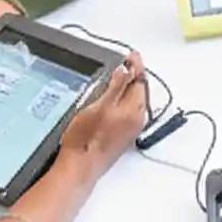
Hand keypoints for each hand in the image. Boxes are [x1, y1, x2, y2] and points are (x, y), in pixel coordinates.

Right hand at [60, 51, 147, 173]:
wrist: (80, 166)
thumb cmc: (86, 138)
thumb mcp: (98, 105)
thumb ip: (115, 86)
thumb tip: (126, 70)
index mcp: (134, 109)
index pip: (140, 80)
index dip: (136, 65)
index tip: (131, 55)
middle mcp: (136, 119)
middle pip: (139, 90)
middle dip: (134, 75)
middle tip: (127, 62)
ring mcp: (130, 128)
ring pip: (134, 101)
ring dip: (128, 87)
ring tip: (120, 76)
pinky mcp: (122, 136)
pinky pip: (128, 111)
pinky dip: (123, 100)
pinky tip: (113, 98)